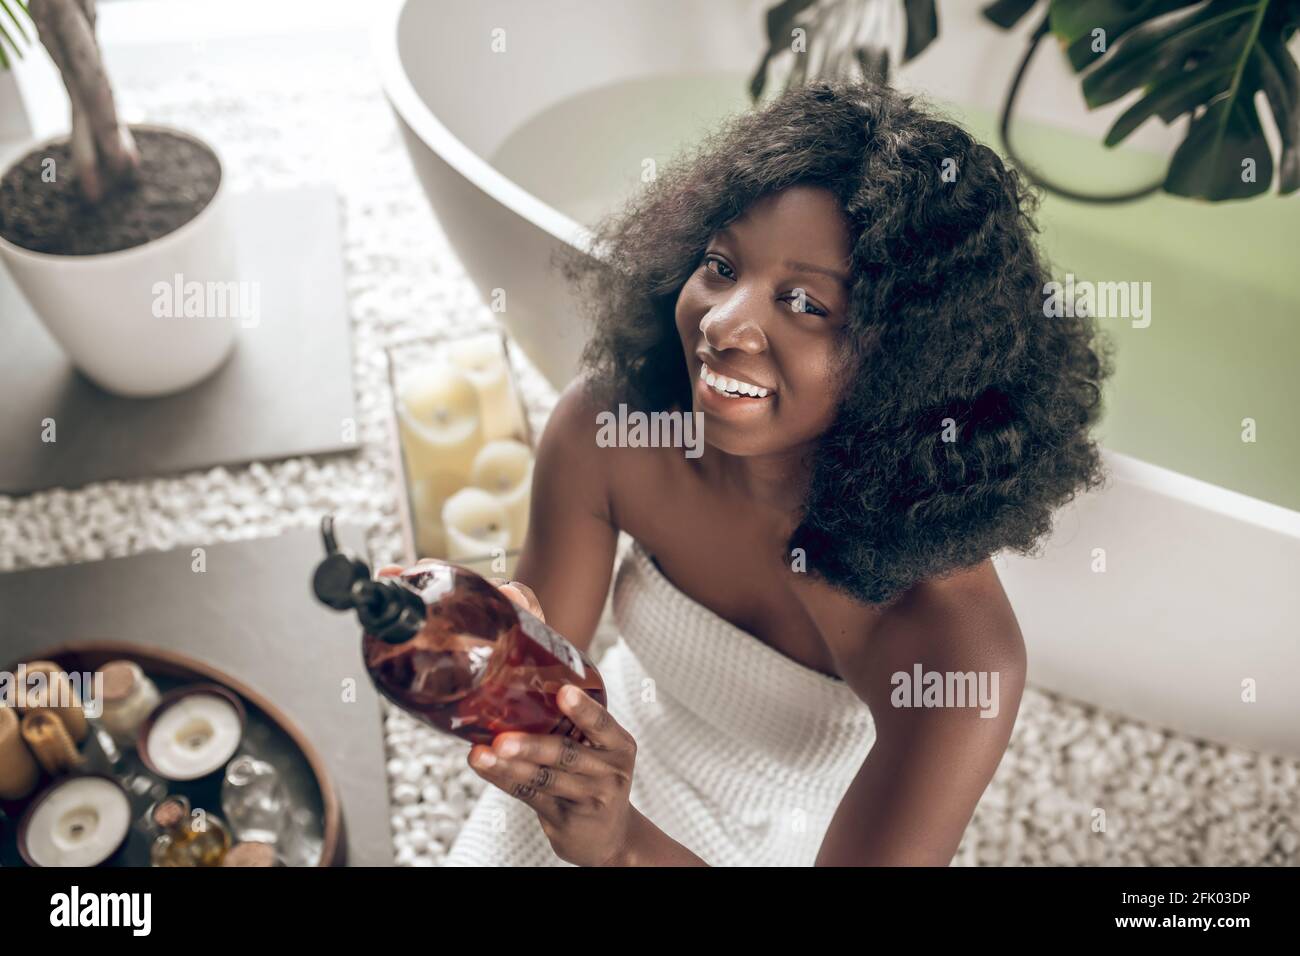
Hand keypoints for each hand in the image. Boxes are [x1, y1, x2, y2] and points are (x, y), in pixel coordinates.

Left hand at [377, 561, 638, 864]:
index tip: (565, 694)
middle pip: (568, 755)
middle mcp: (610, 769)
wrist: (606, 833)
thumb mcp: (587, 735)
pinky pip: (531, 796)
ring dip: (510, 766)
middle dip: (535, 746)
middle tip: (503, 738)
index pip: (602, 723)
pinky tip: (482, 764)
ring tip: (482, 753)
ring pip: (545, 778)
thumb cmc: (587, 765)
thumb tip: (513, 596)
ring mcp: (589, 798)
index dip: (585, 710)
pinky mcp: (568, 820)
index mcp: (616, 740)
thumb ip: (557, 689)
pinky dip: (504, 780)